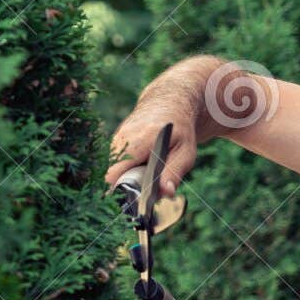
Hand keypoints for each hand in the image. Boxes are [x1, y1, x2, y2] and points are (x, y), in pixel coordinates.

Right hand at [104, 57, 229, 197]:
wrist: (169, 101)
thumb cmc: (180, 129)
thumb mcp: (186, 152)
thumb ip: (174, 173)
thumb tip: (165, 193)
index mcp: (140, 140)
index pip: (115, 174)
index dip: (124, 190)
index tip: (138, 199)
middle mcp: (123, 138)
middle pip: (113, 175)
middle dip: (129, 185)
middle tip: (148, 186)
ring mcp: (116, 138)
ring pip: (114, 169)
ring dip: (129, 176)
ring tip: (147, 171)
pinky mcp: (115, 140)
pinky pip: (116, 162)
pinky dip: (127, 167)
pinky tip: (142, 162)